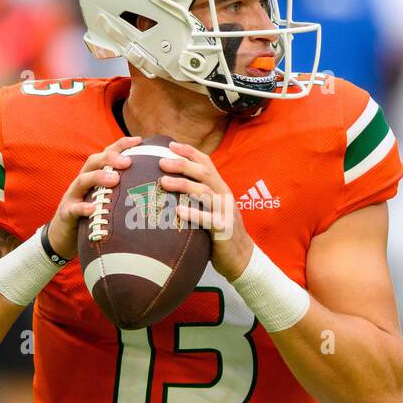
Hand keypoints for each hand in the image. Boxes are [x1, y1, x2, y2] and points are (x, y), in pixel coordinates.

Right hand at [46, 135, 141, 258]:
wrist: (63, 236)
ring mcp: (72, 197)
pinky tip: (93, 209)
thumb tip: (151, 185)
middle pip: (93, 162)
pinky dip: (83, 208)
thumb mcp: (105, 199)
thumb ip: (121, 190)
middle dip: (110, 158)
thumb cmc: (91, 216)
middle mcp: (82, 182)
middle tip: (128, 162)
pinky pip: (73, 209)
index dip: (121, 145)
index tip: (139, 140)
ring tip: (115, 180)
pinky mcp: (66, 214)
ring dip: (98, 177)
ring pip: (82, 181)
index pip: (106, 154)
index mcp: (93, 175)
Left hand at [158, 141, 253, 279]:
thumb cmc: (220, 232)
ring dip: (183, 185)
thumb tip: (171, 184)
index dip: (189, 152)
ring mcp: (225, 212)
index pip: (206, 163)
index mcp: (220, 188)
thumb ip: (198, 196)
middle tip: (161, 162)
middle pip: (204, 174)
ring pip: (205, 193)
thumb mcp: (212, 208)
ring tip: (163, 182)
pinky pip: (208, 219)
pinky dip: (193, 214)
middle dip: (182, 165)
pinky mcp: (224, 230)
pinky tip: (178, 211)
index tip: (170, 145)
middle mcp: (224, 196)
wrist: (242, 257)